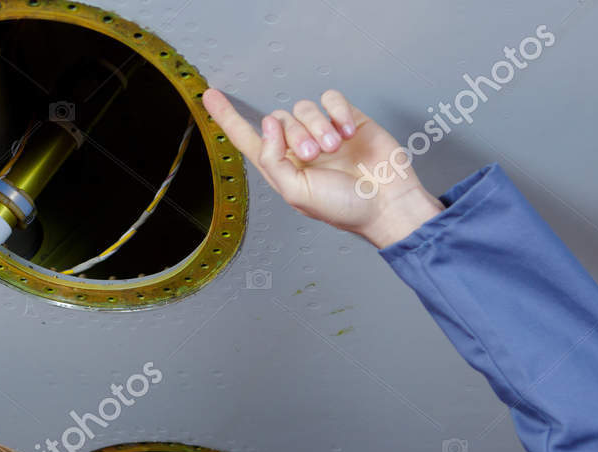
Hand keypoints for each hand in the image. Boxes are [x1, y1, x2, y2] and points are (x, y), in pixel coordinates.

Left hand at [201, 88, 443, 248]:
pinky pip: (331, 99)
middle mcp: (298, 149)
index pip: (248, 140)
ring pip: (304, 107)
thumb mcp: (297, 193)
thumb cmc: (344, 208)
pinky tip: (347, 133)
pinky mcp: (346, 119)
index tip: (210, 97)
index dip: (228, 118)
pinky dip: (336, 112)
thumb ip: (274, 160)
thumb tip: (268, 125)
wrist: (386, 203)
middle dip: (294, 134)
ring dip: (317, 126)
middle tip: (314, 154)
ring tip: (333, 148)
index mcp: (281, 169)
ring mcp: (322, 133)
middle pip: (278, 119)